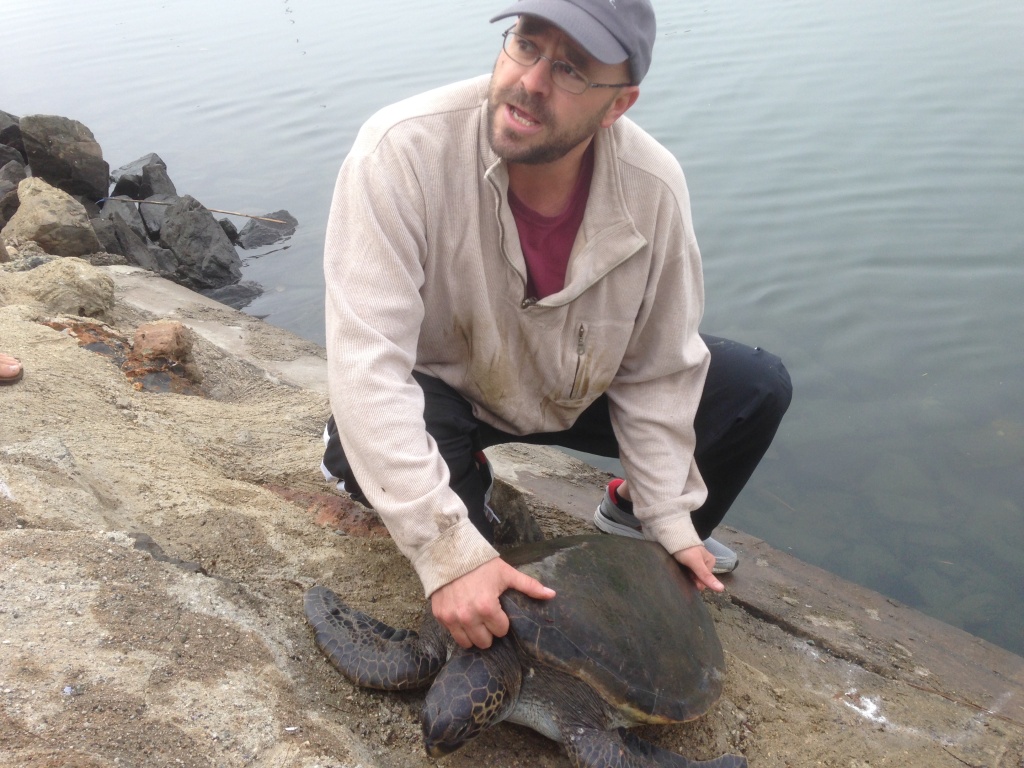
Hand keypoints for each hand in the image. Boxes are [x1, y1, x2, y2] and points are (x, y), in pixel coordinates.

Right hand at [430, 557, 555, 649]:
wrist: (450, 554)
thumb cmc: (481, 564)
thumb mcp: (506, 573)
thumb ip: (529, 586)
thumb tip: (552, 594)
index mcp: (487, 607)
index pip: (501, 630)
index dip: (502, 621)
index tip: (498, 611)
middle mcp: (468, 616)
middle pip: (485, 642)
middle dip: (489, 631)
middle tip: (488, 617)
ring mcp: (452, 618)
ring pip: (467, 643)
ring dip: (474, 634)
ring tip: (476, 620)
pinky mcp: (440, 616)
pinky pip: (452, 634)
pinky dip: (459, 628)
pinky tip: (462, 616)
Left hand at [673, 545, 723, 592]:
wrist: (674, 538)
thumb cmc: (687, 550)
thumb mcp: (697, 564)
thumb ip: (706, 576)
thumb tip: (722, 589)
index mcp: (711, 562)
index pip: (706, 579)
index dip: (697, 581)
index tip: (690, 576)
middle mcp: (706, 562)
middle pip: (700, 577)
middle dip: (692, 577)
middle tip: (685, 570)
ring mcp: (697, 561)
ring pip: (694, 574)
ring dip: (688, 575)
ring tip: (683, 568)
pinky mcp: (690, 560)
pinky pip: (689, 570)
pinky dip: (685, 571)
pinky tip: (682, 568)